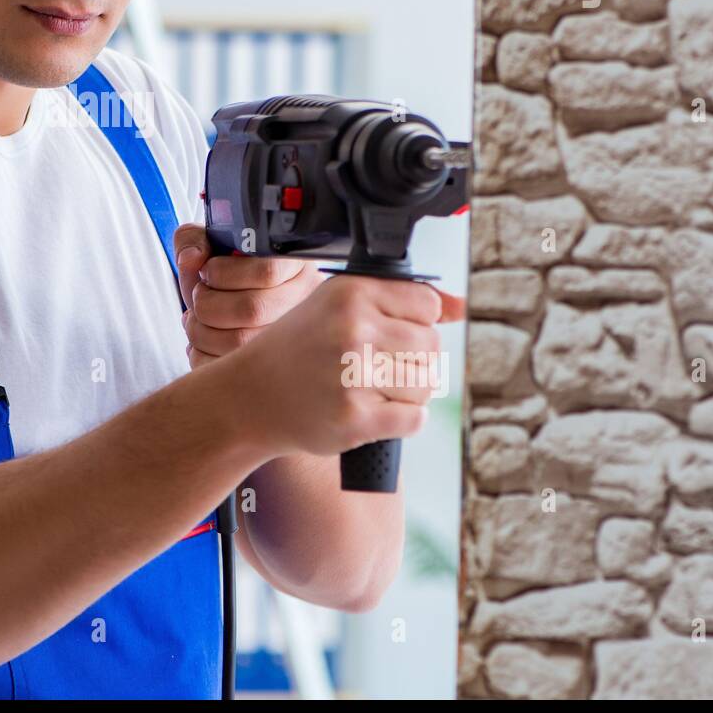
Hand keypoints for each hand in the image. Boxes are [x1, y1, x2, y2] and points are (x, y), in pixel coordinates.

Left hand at [173, 223, 325, 368]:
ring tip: (196, 320)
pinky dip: (201, 356)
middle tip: (198, 298)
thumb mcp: (208, 242)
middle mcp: (304, 302)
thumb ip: (193, 240)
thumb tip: (192, 260)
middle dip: (208, 304)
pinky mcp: (271, 368)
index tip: (207, 271)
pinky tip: (203, 343)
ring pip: (241, 343)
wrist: (227, 302)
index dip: (223, 273)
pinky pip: (230, 369)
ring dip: (201, 331)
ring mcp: (292, 340)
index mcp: (294, 264)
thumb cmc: (224, 272)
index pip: (267, 271)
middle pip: (252, 309)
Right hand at [226, 270, 465, 459]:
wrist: (250, 396)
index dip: (415, 323)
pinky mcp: (355, 417)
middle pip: (432, 347)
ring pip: (426, 385)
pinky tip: (373, 410)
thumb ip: (396, 301)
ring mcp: (353, 374)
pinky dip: (401, 420)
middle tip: (378, 368)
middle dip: (413, 361)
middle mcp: (352, 328)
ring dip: (407, 393)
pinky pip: (414, 419)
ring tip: (372, 390)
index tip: (389, 334)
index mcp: (350, 293)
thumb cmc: (298, 349)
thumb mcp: (337, 306)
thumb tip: (462, 306)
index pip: (428, 305)